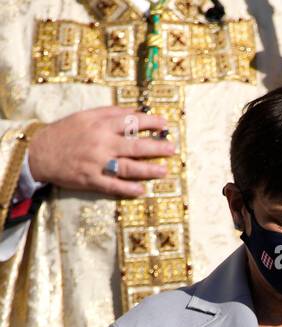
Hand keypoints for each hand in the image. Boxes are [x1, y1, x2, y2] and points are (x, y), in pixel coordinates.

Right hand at [27, 107, 175, 197]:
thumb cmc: (65, 132)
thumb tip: (133, 112)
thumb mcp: (85, 116)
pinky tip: (142, 190)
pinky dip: (129, 189)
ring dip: (148, 170)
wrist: (41, 152)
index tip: (165, 125)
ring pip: (128, 167)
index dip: (150, 123)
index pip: (131, 122)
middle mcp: (101, 143)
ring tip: (163, 171)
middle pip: (135, 146)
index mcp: (100, 125)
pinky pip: (114, 186)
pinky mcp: (91, 180)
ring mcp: (97, 163)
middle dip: (156, 148)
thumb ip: (109, 114)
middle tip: (172, 149)